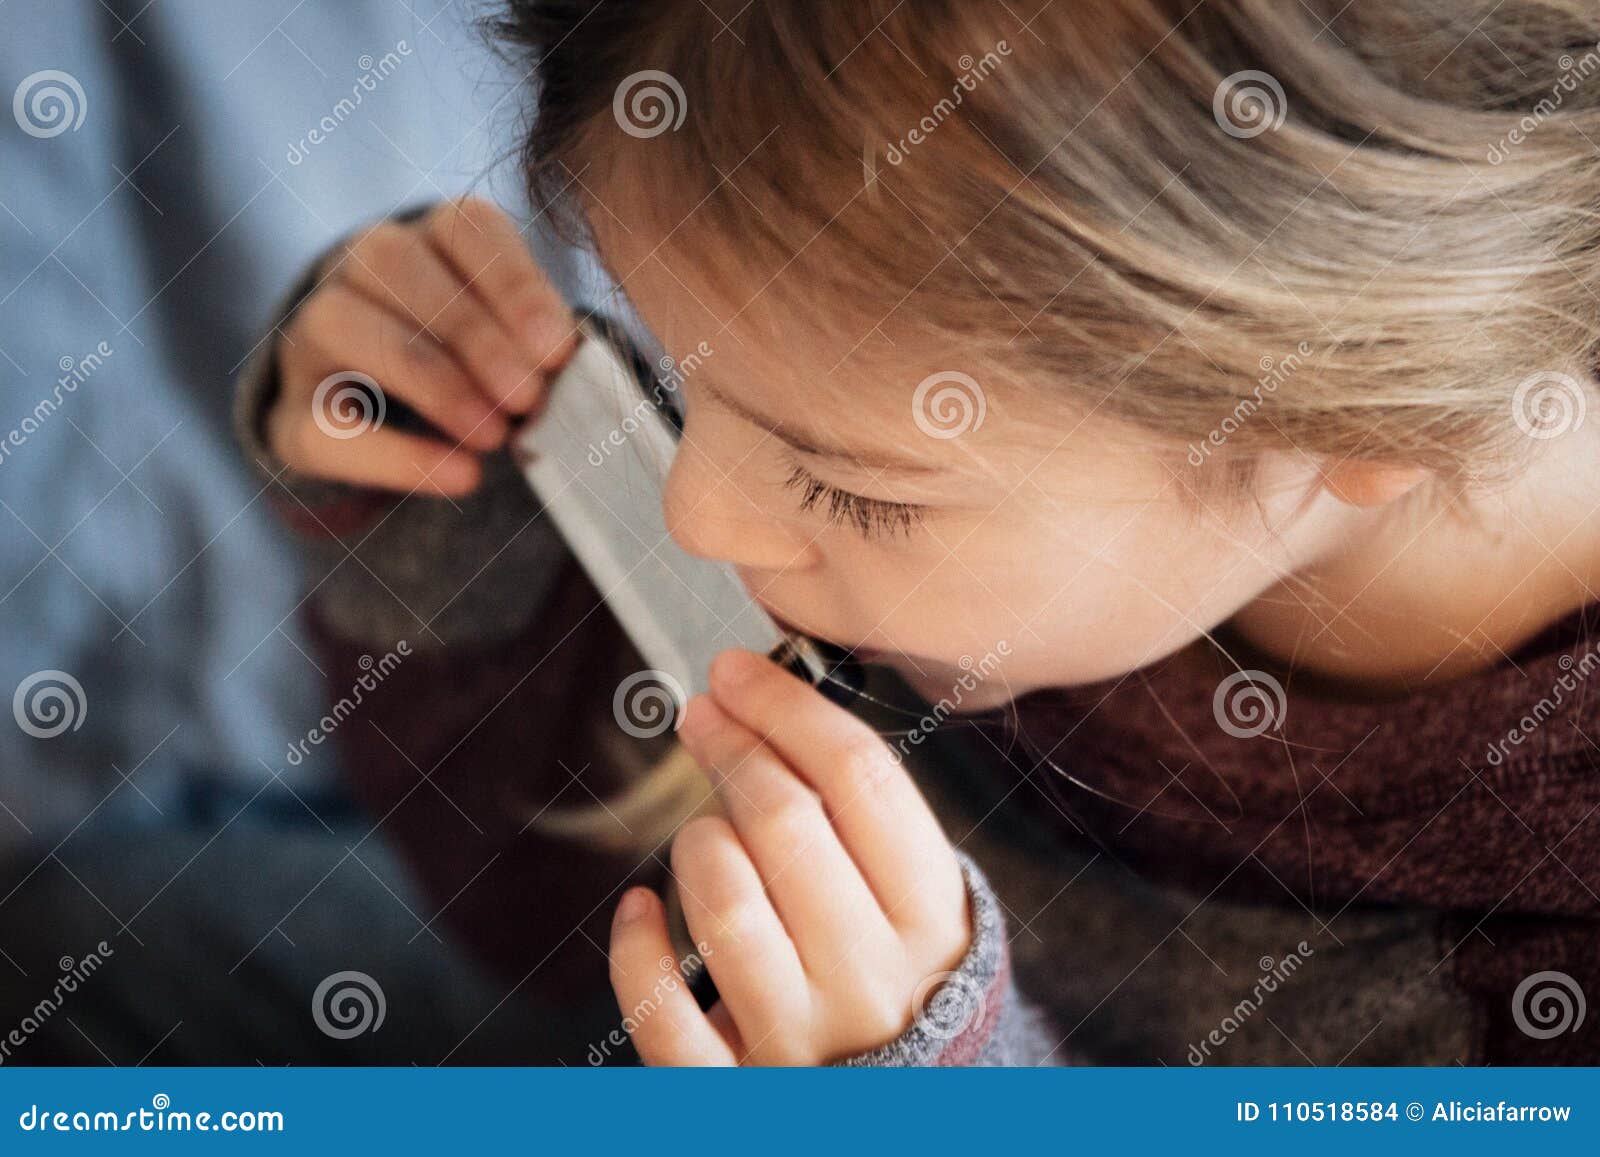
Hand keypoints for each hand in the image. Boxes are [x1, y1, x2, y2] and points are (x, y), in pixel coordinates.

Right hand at [266, 197, 576, 495]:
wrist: (383, 412)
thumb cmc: (479, 361)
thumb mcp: (518, 337)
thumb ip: (541, 342)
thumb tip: (578, 370)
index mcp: (426, 235)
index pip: (461, 226)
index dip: (511, 285)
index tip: (558, 350)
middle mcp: (356, 267)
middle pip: (392, 262)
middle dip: (472, 334)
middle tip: (530, 398)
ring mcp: (310, 334)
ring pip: (339, 323)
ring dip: (429, 379)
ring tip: (495, 434)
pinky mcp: (291, 414)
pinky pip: (324, 427)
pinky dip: (395, 455)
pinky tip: (461, 475)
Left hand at [609, 649, 971, 1064]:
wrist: (917, 1099)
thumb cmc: (899, 974)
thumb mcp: (916, 897)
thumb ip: (863, 819)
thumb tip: (764, 709)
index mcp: (933, 917)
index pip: (860, 777)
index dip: (788, 707)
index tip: (738, 671)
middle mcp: (874, 980)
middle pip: (785, 824)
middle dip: (731, 749)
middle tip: (702, 717)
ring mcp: (804, 1041)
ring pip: (723, 905)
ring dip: (698, 841)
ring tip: (703, 833)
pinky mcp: (738, 1089)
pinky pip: (663, 1011)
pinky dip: (637, 948)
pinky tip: (640, 907)